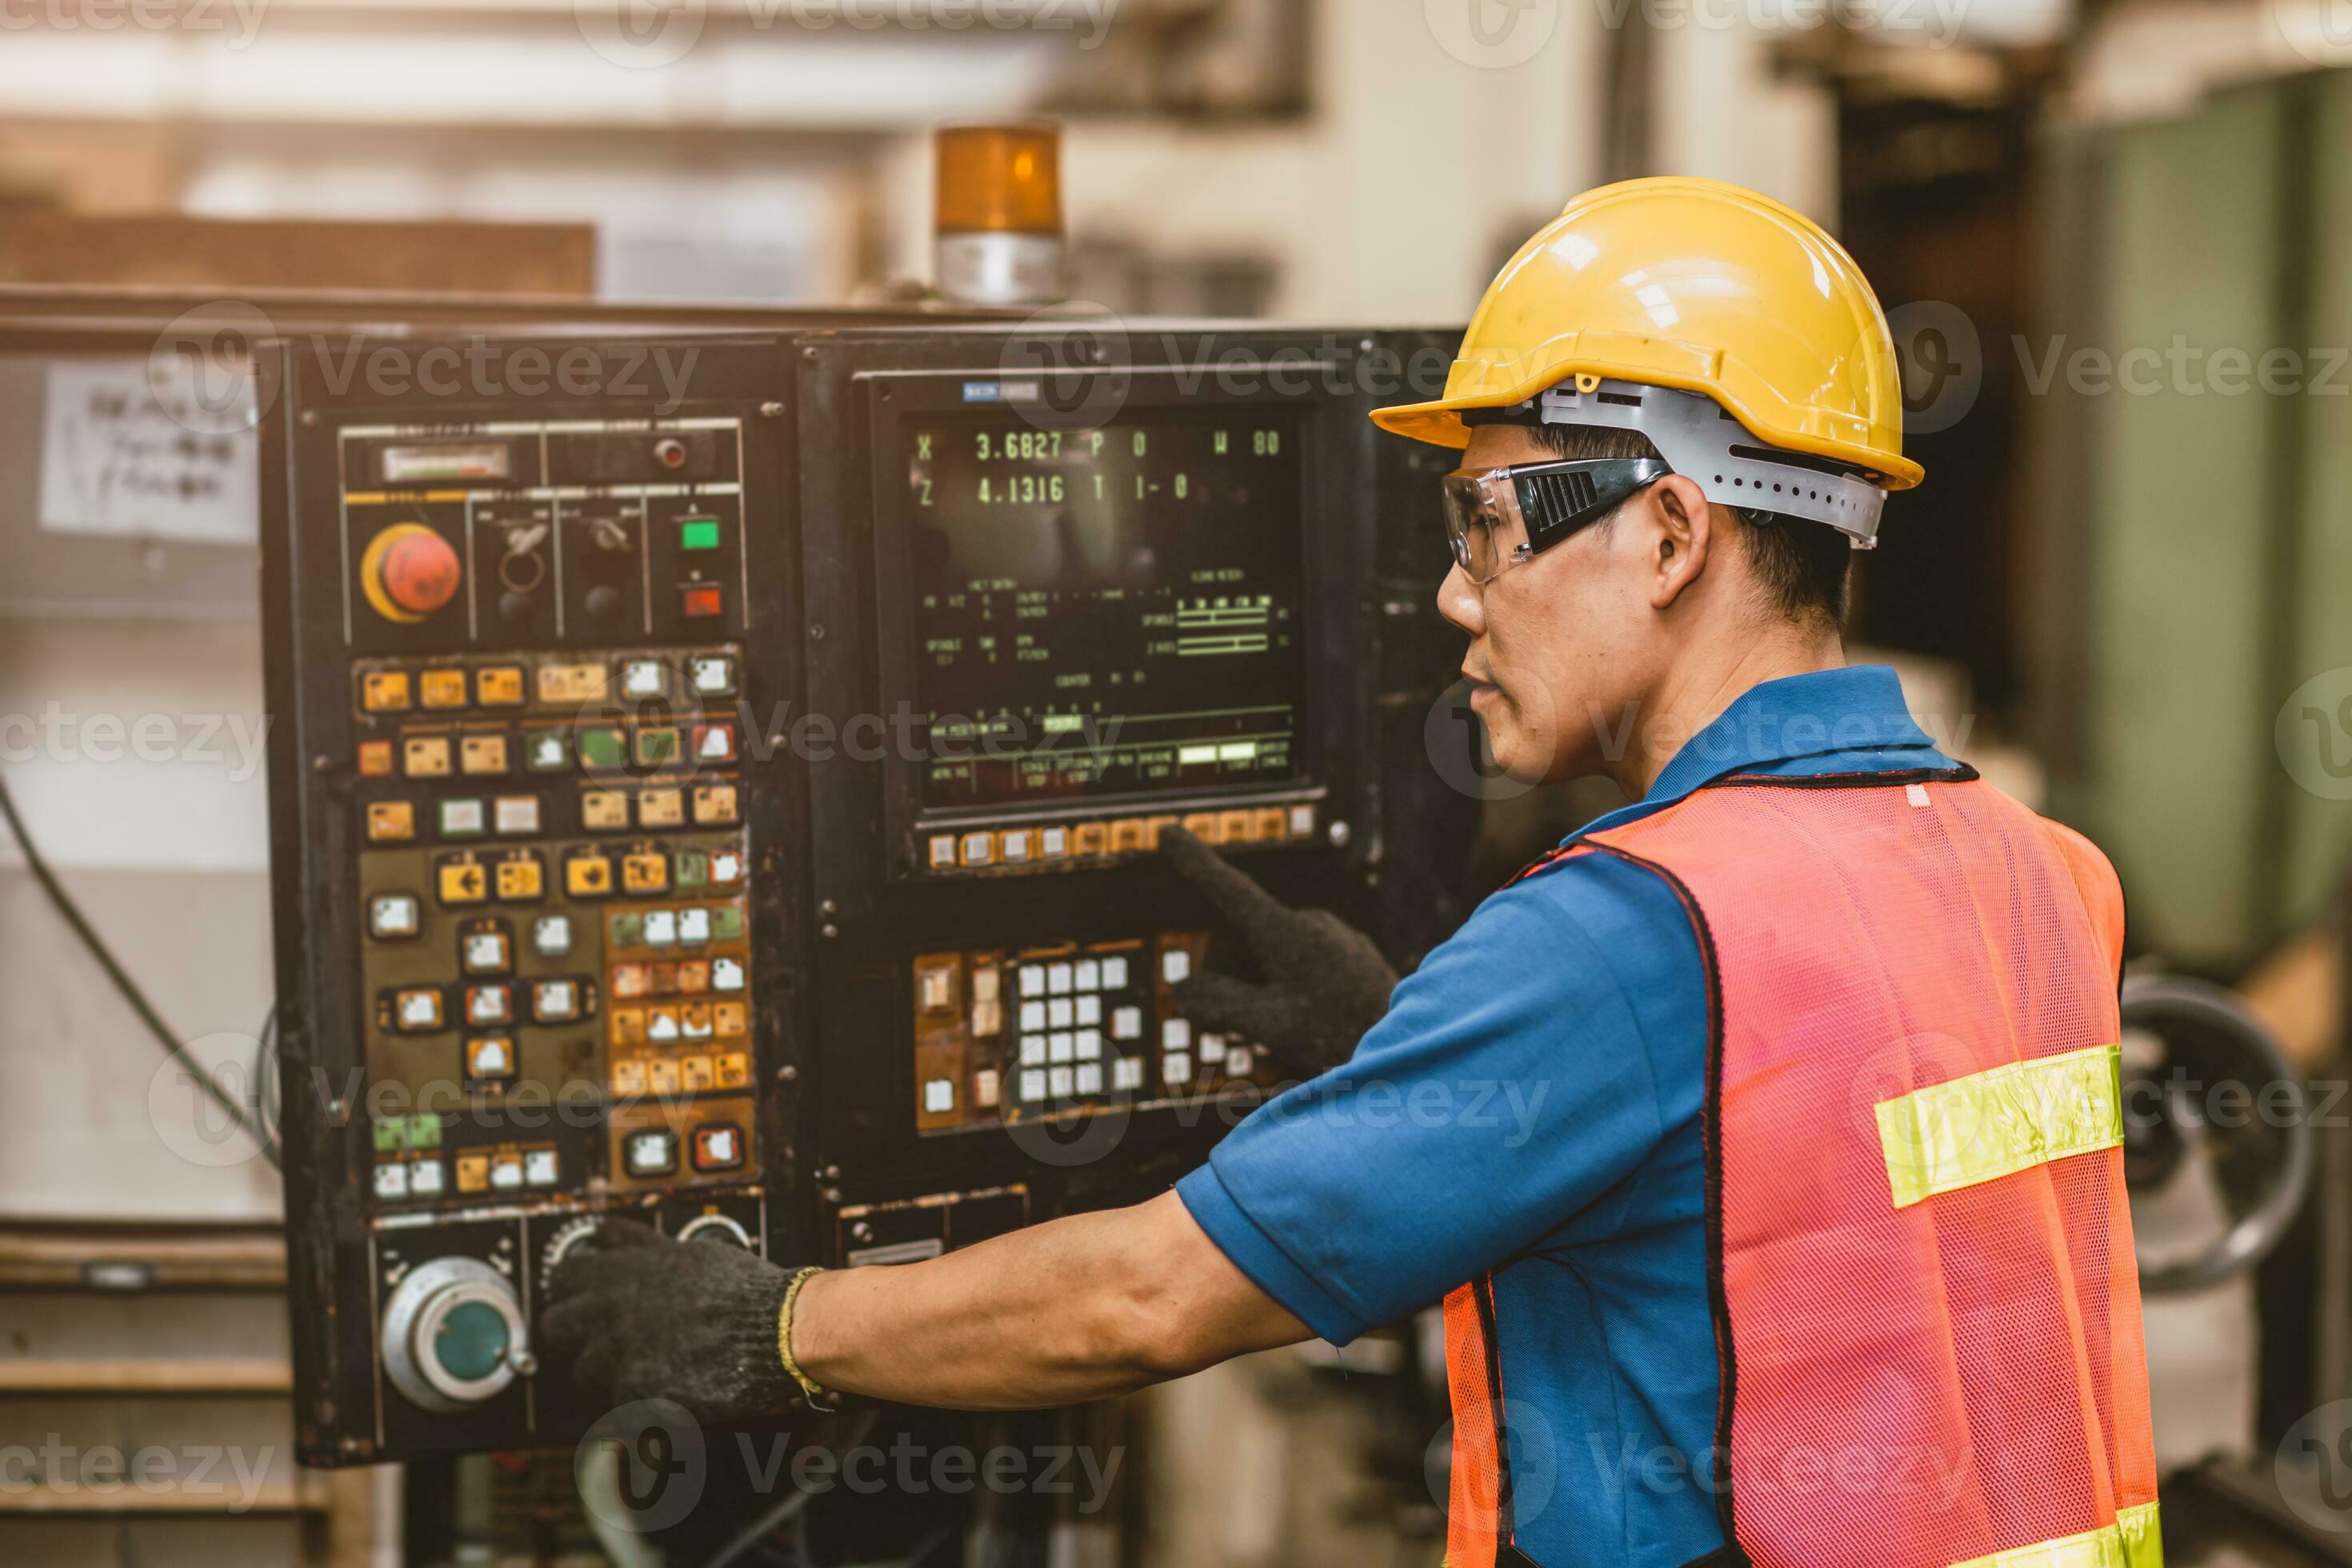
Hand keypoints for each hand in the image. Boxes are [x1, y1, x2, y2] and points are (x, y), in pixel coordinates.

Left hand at [541, 1219, 803, 1423]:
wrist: (775, 1329)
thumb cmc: (738, 1288)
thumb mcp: (682, 1250)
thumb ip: (633, 1242)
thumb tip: (600, 1229)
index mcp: (619, 1274)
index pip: (562, 1279)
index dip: (569, 1291)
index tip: (579, 1298)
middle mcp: (610, 1314)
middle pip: (555, 1329)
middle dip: (572, 1336)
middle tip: (600, 1339)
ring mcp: (621, 1357)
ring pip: (586, 1371)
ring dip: (608, 1369)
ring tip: (646, 1363)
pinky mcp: (639, 1396)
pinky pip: (618, 1406)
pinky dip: (638, 1401)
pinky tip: (667, 1387)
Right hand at [1161, 826, 1397, 1075]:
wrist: (1417, 1045)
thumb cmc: (1346, 1036)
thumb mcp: (1271, 1026)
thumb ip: (1219, 1004)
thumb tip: (1184, 988)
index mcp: (1287, 931)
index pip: (1228, 889)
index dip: (1194, 863)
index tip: (1167, 832)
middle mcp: (1310, 923)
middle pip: (1241, 938)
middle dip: (1232, 975)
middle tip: (1252, 1024)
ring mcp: (1332, 936)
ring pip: (1269, 953)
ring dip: (1262, 987)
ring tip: (1292, 1029)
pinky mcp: (1347, 954)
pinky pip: (1299, 962)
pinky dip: (1288, 989)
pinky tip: (1312, 1022)